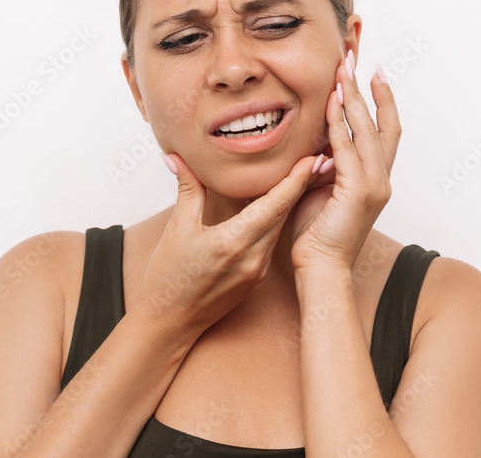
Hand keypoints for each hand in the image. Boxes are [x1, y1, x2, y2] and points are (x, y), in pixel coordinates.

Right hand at [137, 150, 321, 335]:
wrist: (170, 322)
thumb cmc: (168, 278)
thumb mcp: (177, 229)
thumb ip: (187, 189)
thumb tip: (176, 157)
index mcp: (233, 241)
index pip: (275, 205)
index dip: (295, 180)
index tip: (311, 159)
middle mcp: (252, 257)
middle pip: (284, 214)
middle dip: (299, 186)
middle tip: (312, 158)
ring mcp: (257, 270)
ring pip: (279, 228)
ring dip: (289, 204)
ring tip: (300, 177)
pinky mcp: (256, 278)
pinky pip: (271, 243)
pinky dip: (276, 222)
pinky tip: (277, 208)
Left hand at [288, 50, 400, 272]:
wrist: (320, 268)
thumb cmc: (316, 235)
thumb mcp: (321, 190)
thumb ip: (325, 165)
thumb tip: (316, 144)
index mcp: (376, 179)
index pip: (384, 131)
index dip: (381, 101)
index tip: (371, 73)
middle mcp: (382, 179)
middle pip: (384, 123)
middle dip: (370, 88)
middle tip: (356, 58)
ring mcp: (374, 185)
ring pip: (368, 130)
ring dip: (354, 97)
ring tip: (344, 70)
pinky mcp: (359, 191)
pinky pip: (348, 148)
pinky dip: (340, 123)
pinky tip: (331, 102)